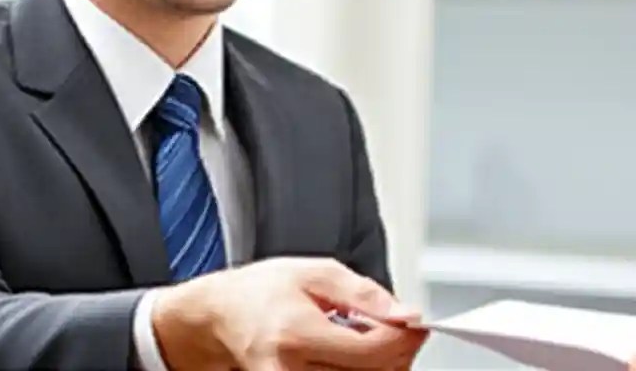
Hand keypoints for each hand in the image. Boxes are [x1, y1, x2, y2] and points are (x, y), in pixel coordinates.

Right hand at [151, 257, 428, 369]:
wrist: (220, 318)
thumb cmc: (260, 292)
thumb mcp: (315, 273)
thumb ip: (364, 294)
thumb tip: (405, 314)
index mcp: (297, 334)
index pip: (373, 350)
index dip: (405, 338)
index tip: (415, 324)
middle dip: (397, 352)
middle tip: (395, 328)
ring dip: (380, 365)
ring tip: (367, 338)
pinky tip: (352, 355)